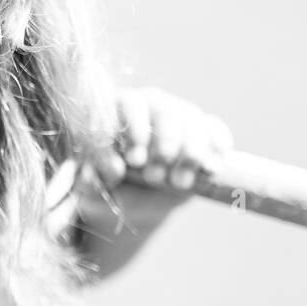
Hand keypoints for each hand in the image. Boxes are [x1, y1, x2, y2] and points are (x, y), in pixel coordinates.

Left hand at [47, 86, 233, 243]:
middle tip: (155, 177)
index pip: (127, 104)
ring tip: (179, 183)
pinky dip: (217, 147)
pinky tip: (212, 168)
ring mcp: (181, 114)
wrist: (140, 201)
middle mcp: (151, 104)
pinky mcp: (206, 131)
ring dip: (190, 152)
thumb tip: (102, 173)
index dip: (133, 131)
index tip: (133, 162)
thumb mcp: (94, 187)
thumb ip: (89, 180)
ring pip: (192, 120)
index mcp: (117, 109)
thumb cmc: (111, 186)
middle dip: (164, 145)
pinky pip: (216, 130)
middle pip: (165, 110)